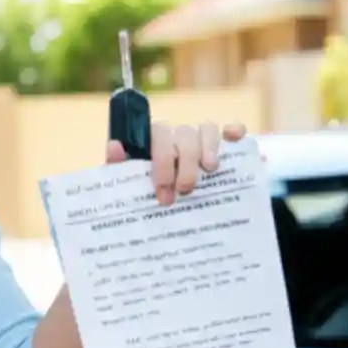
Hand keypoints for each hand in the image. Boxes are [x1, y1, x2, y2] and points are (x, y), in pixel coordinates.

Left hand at [106, 121, 247, 204]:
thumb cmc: (148, 200)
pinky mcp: (224, 148)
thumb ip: (120, 168)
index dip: (161, 160)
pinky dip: (233, 131)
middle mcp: (176, 137)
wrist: (179, 218)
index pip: (157, 134)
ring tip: (207, 171)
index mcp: (153, 143)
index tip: (162, 189)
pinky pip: (230, 130)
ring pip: (206, 129)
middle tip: (182, 191)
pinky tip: (233, 140)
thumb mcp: (131, 188)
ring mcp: (200, 140)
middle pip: (183, 133)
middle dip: (183, 162)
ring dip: (206, 148)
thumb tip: (114, 145)